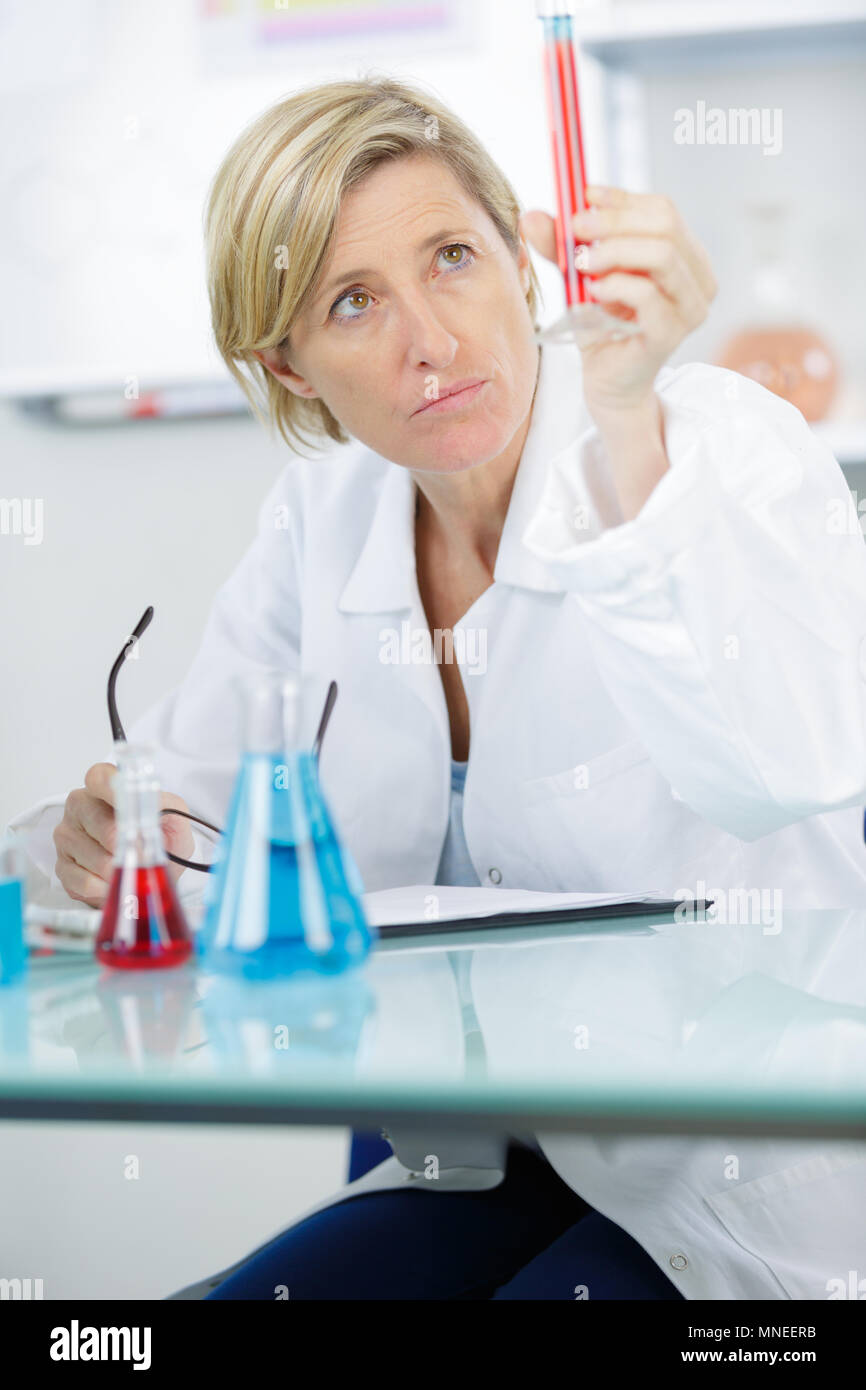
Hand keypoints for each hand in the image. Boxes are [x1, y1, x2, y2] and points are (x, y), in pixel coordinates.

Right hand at [53, 762, 195, 907]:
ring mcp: (67, 836)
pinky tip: (113, 883)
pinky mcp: (62, 866)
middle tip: (144, 855)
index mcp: (104, 788)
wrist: (154, 868)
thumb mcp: (173, 816)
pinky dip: (104, 888)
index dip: (112, 790)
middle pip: (102, 826)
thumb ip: (165, 806)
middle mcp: (80, 807)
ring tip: (131, 870)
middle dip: (127, 846)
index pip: (99, 778)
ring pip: (95, 858)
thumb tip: (152, 811)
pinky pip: (83, 882)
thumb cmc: (159, 837)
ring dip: (119, 871)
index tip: (130, 806)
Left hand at [520, 186, 717, 419]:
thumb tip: (530, 216)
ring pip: (662, 255)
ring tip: (582, 265)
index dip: (622, 198)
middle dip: (615, 221)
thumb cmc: (601, 325)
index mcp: (686, 255)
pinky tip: (592, 293)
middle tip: (575, 229)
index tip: (583, 196)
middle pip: (665, 225)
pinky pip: (646, 295)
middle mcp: (697, 278)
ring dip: (614, 251)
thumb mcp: (580, 276)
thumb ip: (561, 246)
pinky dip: (615, 286)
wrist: (607, 380)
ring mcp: (690, 307)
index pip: (664, 209)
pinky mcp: (670, 333)